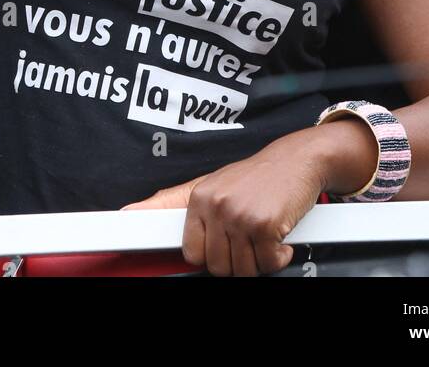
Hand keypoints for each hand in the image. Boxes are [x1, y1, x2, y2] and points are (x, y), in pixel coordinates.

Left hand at [123, 128, 327, 276]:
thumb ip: (173, 201)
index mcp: (199, 198)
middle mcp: (216, 206)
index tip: (213, 254)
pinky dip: (279, 257)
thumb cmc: (257, 176)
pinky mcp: (265, 224)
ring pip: (242, 270)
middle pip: (217, 266)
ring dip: (260, 259)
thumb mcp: (212, 183)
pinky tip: (280, 237)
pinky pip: (268, 264)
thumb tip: (129, 212)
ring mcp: (239, 216)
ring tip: (264, 234)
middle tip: (249, 238)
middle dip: (237, 260)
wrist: (298, 159)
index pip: (190, 251)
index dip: (208, 256)